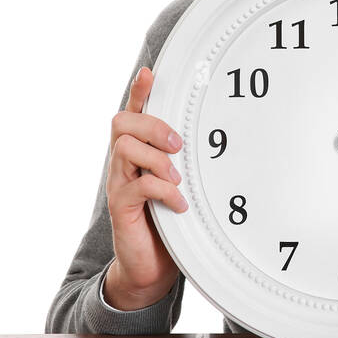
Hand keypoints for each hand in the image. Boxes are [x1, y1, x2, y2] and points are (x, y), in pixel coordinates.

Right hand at [103, 65, 187, 310]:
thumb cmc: (170, 221)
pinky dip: (162, 191)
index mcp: (139, 152)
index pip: (133, 112)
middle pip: (122, 122)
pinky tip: (179, 204)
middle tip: (178, 144)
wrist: (152, 265)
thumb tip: (218, 138)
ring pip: (124, 148)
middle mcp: (123, 164)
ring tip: (178, 177)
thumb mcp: (181, 184)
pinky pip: (136, 186)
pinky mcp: (121, 207)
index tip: (151, 72)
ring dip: (156, 158)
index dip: (139, 91)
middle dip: (152, 124)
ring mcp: (119, 184)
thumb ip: (188, 163)